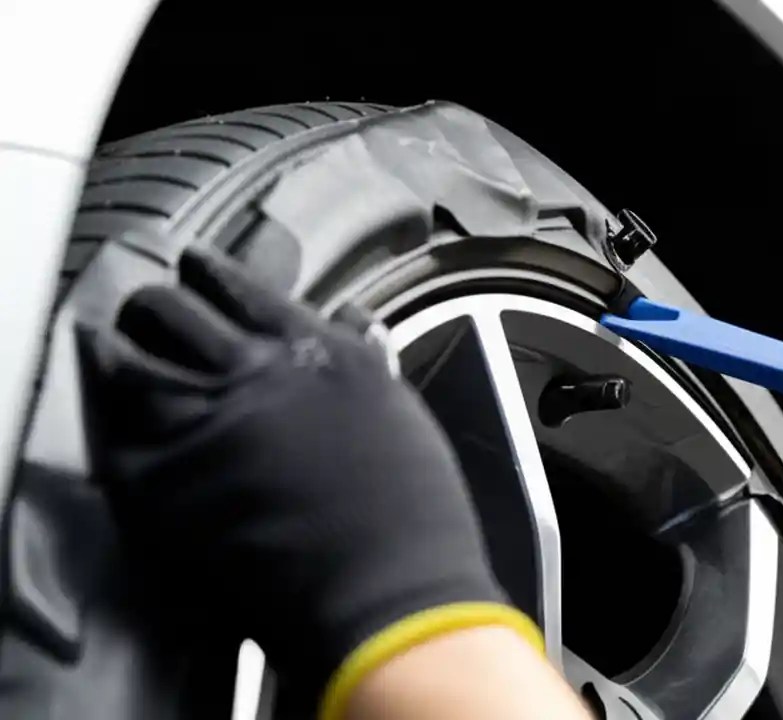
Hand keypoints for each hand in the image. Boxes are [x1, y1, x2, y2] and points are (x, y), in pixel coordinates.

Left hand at [78, 249, 540, 713]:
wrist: (388, 593)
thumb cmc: (410, 516)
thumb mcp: (395, 411)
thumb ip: (358, 358)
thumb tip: (349, 322)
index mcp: (317, 350)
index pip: (238, 284)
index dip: (208, 274)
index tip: (197, 271)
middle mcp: (255, 371)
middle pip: (169, 309)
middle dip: (158, 311)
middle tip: (155, 320)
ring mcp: (204, 422)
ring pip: (128, 358)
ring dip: (128, 357)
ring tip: (128, 362)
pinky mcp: (163, 483)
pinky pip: (120, 434)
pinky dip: (124, 426)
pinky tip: (132, 427)